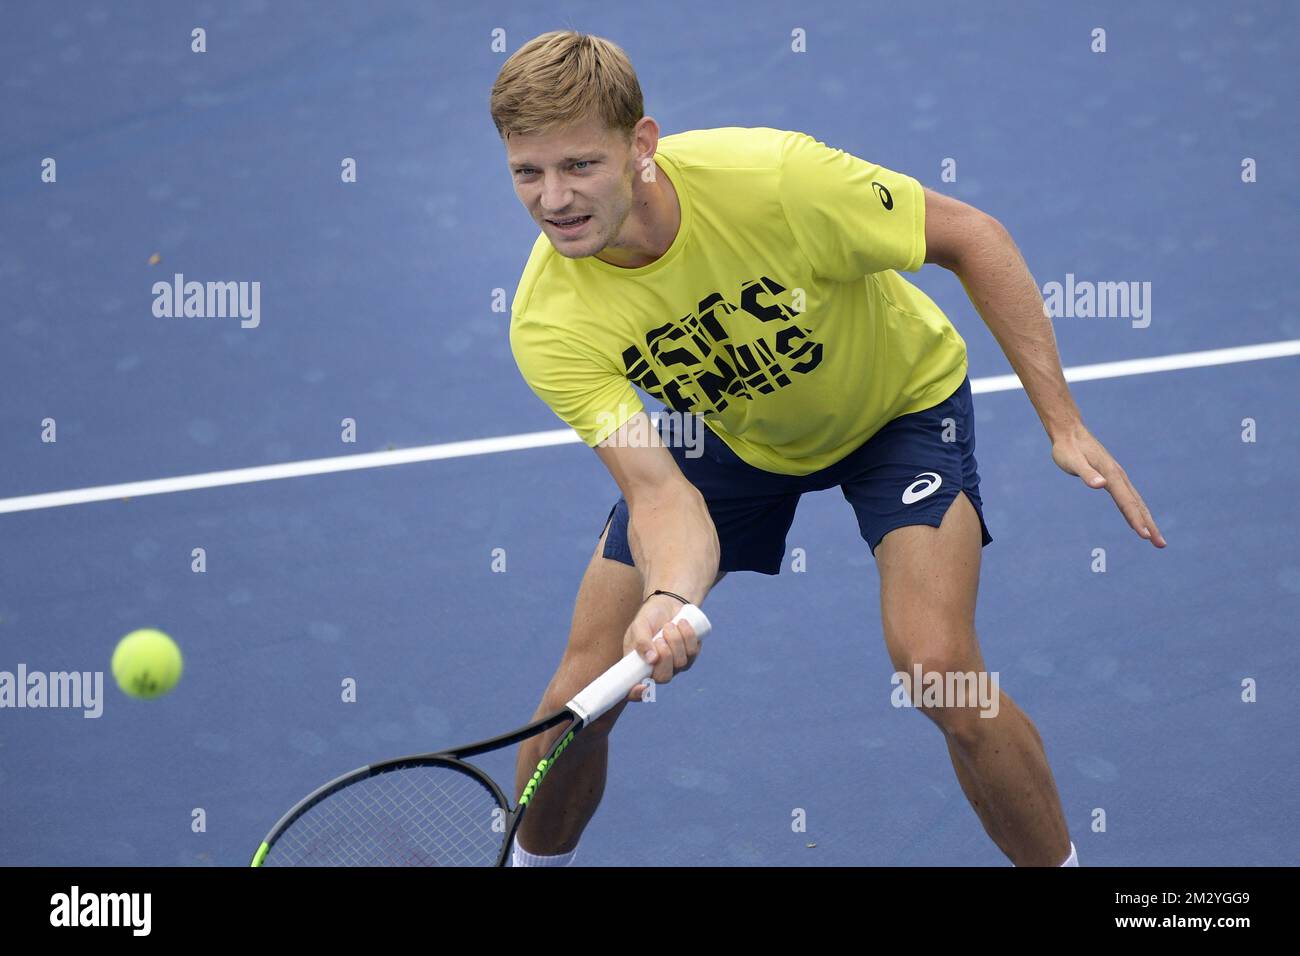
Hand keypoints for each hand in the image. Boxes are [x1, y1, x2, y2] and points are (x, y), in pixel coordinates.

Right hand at [622, 595, 702, 701]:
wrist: (667, 604)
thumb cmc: (649, 617)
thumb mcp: (639, 626)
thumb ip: (640, 641)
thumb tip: (651, 659)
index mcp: (637, 666)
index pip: (634, 691)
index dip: (637, 694)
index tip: (642, 686)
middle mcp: (656, 670)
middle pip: (664, 677)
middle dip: (665, 656)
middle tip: (660, 638)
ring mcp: (675, 665)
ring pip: (680, 663)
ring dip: (675, 641)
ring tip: (669, 626)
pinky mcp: (690, 656)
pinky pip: (693, 652)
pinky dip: (688, 636)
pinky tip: (682, 624)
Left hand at [1051, 423, 1166, 547]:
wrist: (1070, 432)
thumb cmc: (1068, 448)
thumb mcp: (1072, 461)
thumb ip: (1086, 474)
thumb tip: (1100, 485)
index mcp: (1111, 474)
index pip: (1126, 501)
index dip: (1135, 519)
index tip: (1145, 536)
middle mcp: (1119, 476)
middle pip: (1137, 504)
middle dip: (1149, 525)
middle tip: (1161, 545)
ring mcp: (1118, 476)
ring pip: (1136, 502)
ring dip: (1146, 520)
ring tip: (1155, 538)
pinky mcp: (1113, 477)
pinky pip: (1128, 498)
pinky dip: (1136, 511)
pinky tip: (1138, 521)